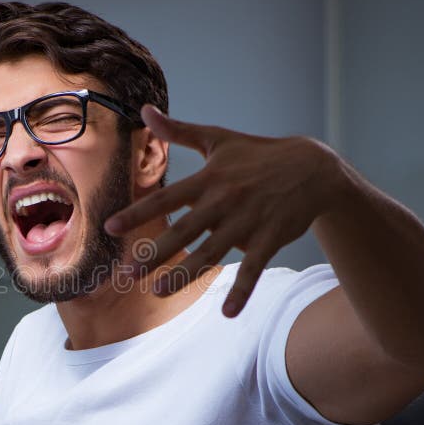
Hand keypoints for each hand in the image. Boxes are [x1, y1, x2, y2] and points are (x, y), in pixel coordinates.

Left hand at [104, 105, 339, 316]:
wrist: (313, 168)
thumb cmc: (259, 153)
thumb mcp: (218, 138)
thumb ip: (179, 131)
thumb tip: (144, 110)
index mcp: (209, 179)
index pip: (167, 199)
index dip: (138, 213)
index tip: (110, 227)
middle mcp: (224, 202)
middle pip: (183, 232)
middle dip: (153, 254)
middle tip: (126, 274)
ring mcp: (247, 222)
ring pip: (211, 253)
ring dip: (184, 275)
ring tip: (158, 292)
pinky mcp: (270, 239)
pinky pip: (253, 269)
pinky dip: (242, 291)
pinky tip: (228, 313)